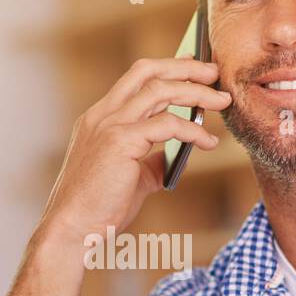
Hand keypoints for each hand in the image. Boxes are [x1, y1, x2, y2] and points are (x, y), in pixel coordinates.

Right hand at [39, 57, 230, 246]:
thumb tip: (180, 154)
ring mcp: (109, 125)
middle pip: (148, 72)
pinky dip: (192, 131)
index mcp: (99, 118)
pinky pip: (167, 124)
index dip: (167, 68)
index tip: (194, 67)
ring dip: (196, 92)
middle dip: (185, 67)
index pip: (135, 79)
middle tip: (214, 72)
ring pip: (160, 90)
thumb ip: (150, 161)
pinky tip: (208, 143)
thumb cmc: (98, 208)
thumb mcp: (130, 178)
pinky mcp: (120, 142)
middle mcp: (102, 115)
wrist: (72, 229)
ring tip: (222, 100)